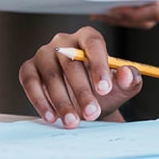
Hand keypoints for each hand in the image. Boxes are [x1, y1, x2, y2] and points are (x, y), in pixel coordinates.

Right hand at [19, 26, 141, 127]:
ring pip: (51, 75)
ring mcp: (44, 54)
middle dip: (82, 91)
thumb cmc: (103, 91)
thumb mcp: (122, 87)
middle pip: (70, 62)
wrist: (84, 105)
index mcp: (88, 37)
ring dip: (62, 101)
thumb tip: (126, 73)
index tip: (105, 89)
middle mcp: (64, 41)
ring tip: (73, 121)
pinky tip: (52, 116)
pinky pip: (30, 82)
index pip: (93, 43)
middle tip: (91, 113)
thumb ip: (130, 79)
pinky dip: (40, 100)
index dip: (99, 65)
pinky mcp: (29, 68)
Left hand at [98, 0, 158, 28]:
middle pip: (151, 17)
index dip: (132, 15)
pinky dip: (131, 6)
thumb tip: (130, 9)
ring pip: (148, 13)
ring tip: (101, 11)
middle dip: (125, 18)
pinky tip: (112, 3)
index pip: (155, 12)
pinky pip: (147, 3)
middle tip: (99, 13)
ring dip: (126, 14)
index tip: (111, 11)